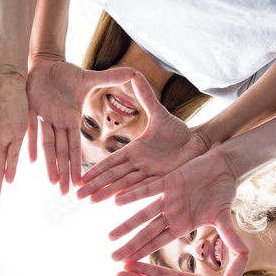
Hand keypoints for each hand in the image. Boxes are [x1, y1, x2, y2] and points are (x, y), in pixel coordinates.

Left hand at [26, 56, 134, 192]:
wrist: (45, 64)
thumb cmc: (66, 74)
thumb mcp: (89, 78)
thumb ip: (110, 78)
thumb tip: (134, 72)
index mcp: (72, 120)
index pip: (75, 146)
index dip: (77, 164)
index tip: (81, 182)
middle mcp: (59, 124)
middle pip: (62, 151)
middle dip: (64, 172)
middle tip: (65, 193)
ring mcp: (44, 118)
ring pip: (48, 145)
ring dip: (50, 164)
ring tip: (52, 183)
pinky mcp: (30, 110)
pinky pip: (31, 129)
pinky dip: (31, 143)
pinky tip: (32, 160)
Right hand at [77, 73, 209, 202]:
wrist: (199, 143)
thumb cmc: (178, 131)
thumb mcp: (159, 113)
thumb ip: (146, 96)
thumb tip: (134, 73)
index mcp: (134, 151)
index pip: (110, 163)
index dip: (94, 170)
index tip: (79, 178)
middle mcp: (139, 165)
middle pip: (112, 177)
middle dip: (94, 186)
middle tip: (76, 196)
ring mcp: (150, 175)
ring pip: (125, 185)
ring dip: (107, 193)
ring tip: (91, 201)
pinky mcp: (163, 181)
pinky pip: (145, 189)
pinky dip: (131, 195)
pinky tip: (117, 202)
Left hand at [108, 149, 247, 262]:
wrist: (224, 168)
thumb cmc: (223, 194)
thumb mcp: (224, 218)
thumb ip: (230, 236)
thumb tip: (244, 254)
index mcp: (182, 225)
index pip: (159, 243)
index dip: (146, 255)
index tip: (132, 267)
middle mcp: (171, 214)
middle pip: (147, 233)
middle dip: (131, 246)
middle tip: (113, 260)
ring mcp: (167, 199)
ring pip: (143, 214)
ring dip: (127, 225)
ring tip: (111, 237)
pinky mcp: (167, 181)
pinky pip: (148, 190)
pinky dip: (134, 195)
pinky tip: (117, 201)